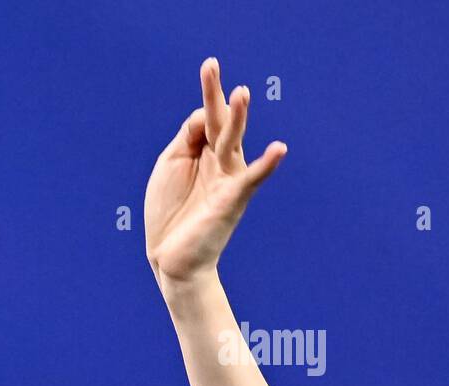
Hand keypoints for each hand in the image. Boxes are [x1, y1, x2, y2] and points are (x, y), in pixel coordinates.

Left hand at [144, 57, 286, 283]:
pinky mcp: (232, 199)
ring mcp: (227, 178)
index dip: (196, 110)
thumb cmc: (170, 212)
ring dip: (236, 118)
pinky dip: (266, 164)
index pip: (203, 118)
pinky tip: (278, 149)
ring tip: (241, 92)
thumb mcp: (170, 165)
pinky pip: (251, 179)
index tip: (194, 110)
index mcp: (202, 151)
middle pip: (218, 121)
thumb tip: (205, 113)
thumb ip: (187, 137)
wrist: (171, 258)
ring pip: (231, 142)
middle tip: (209, 64)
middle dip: (214, 94)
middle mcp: (219, 160)